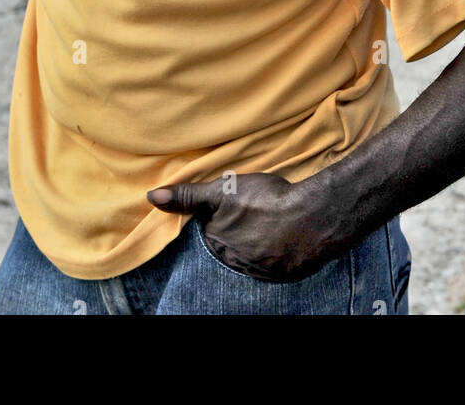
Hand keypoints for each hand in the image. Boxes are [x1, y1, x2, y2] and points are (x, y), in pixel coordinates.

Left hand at [146, 171, 349, 281]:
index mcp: (218, 245)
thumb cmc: (266, 201)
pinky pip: (272, 264)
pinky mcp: (284, 274)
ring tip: (266, 224)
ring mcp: (261, 272)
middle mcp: (236, 265)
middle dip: (234, 233)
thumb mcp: (222, 191)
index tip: (229, 207)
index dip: (216, 216)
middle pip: (228, 247)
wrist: (313, 218)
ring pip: (250, 256)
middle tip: (249, 214)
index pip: (208, 232)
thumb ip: (188, 196)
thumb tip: (151, 197)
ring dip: (254, 243)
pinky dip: (274, 251)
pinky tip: (282, 236)